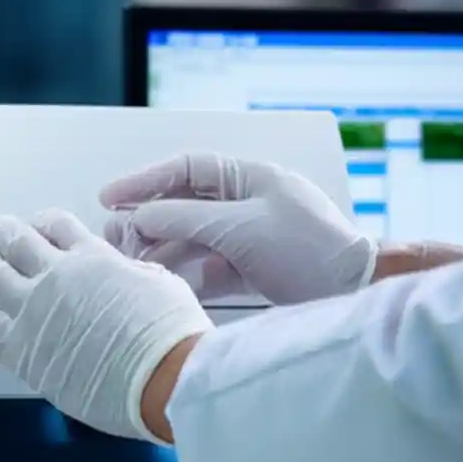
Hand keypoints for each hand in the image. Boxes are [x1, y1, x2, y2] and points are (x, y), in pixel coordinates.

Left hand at [0, 209, 212, 440]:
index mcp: (95, 259)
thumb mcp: (163, 285)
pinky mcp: (22, 350)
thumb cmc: (173, 337)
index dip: (46, 223)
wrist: (164, 375)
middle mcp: (59, 277)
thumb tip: (129, 277)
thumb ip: (136, 277)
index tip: (38, 224)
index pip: (61, 228)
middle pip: (19, 244)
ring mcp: (35, 311)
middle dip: (3, 232)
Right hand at [100, 152, 376, 304]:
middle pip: (182, 205)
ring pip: (189, 238)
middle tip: (116, 237)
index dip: (144, 181)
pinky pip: (204, 266)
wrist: (352, 291)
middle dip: (147, 221)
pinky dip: (183, 273)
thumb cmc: (308, 248)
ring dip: (161, 249)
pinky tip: (164, 280)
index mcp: (248, 178)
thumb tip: (140, 216)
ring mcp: (245, 237)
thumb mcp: (240, 227)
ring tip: (133, 261)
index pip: (185, 170)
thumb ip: (185, 219)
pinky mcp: (248, 269)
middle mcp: (244, 203)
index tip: (110, 196)